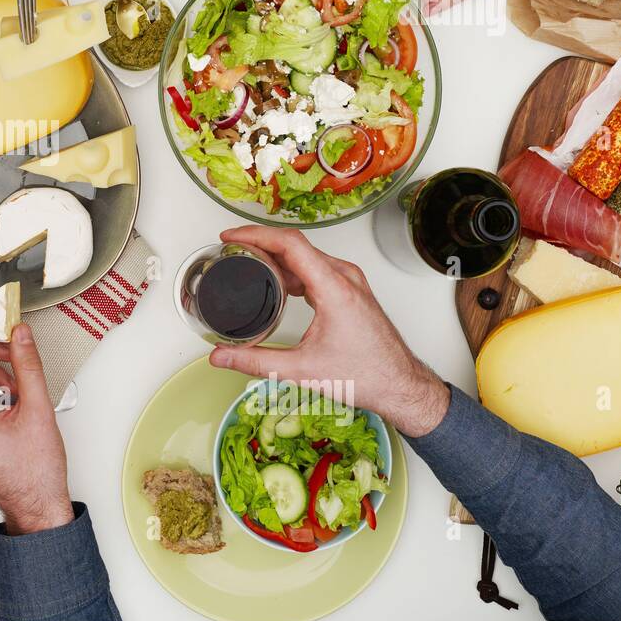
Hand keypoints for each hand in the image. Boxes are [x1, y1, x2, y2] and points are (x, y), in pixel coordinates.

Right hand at [207, 227, 450, 436]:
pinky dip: (293, 268)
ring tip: (248, 264)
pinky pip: (317, 266)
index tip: (231, 237)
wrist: (400, 385)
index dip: (256, 235)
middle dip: (260, 243)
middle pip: (296, 245)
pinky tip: (277, 283)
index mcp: (335, 288)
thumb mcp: (302, 371)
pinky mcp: (351, 289)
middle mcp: (345, 277)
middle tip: (232, 250)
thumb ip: (256, 362)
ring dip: (277, 256)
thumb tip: (220, 357)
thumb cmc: (365, 376)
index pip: (291, 244)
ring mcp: (350, 281)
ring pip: (307, 255)